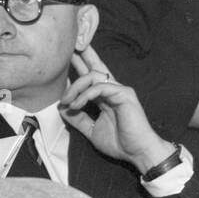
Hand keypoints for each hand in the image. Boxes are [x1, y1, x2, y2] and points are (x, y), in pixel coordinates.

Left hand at [59, 46, 172, 171]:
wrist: (137, 152)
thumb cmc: (119, 142)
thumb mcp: (91, 129)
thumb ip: (78, 118)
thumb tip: (61, 108)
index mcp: (105, 96)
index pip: (91, 77)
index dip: (79, 66)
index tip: (65, 59)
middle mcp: (112, 90)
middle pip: (96, 66)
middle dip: (83, 55)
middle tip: (70, 45)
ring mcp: (119, 90)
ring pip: (93, 76)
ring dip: (75, 87)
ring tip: (66, 100)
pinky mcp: (124, 94)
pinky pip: (100, 87)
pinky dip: (85, 95)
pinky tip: (76, 104)